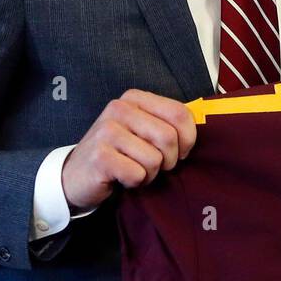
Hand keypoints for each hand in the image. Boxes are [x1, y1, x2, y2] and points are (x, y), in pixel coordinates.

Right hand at [61, 89, 197, 210]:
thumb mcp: (143, 130)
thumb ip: (168, 123)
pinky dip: (135, 182)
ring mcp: (106, 131)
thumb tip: (202, 125)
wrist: (77, 175)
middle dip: (168, 161)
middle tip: (153, 165)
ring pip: (154, 159)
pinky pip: (137, 174)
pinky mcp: (99, 156)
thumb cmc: (120, 154)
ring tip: (133, 169)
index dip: (187, 139)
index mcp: (134, 98)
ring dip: (149, 174)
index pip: (180, 113)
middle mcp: (119, 109)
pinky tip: (121, 177)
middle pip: (169, 137)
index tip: (178, 152)